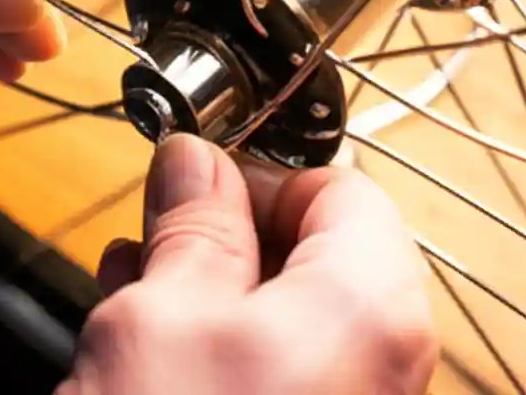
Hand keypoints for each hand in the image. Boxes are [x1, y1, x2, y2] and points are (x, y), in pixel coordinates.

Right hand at [60, 135, 437, 394]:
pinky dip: (229, 341)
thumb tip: (194, 163)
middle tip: (157, 231)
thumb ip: (191, 223)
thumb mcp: (161, 315)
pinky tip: (153, 342)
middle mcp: (390, 355)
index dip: (255, 170)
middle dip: (226, 232)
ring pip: (295, 309)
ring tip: (136, 288)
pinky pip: (288, 361)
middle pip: (319, 247)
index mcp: (375, 305)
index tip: (193, 175)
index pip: (338, 184)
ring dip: (213, 287)